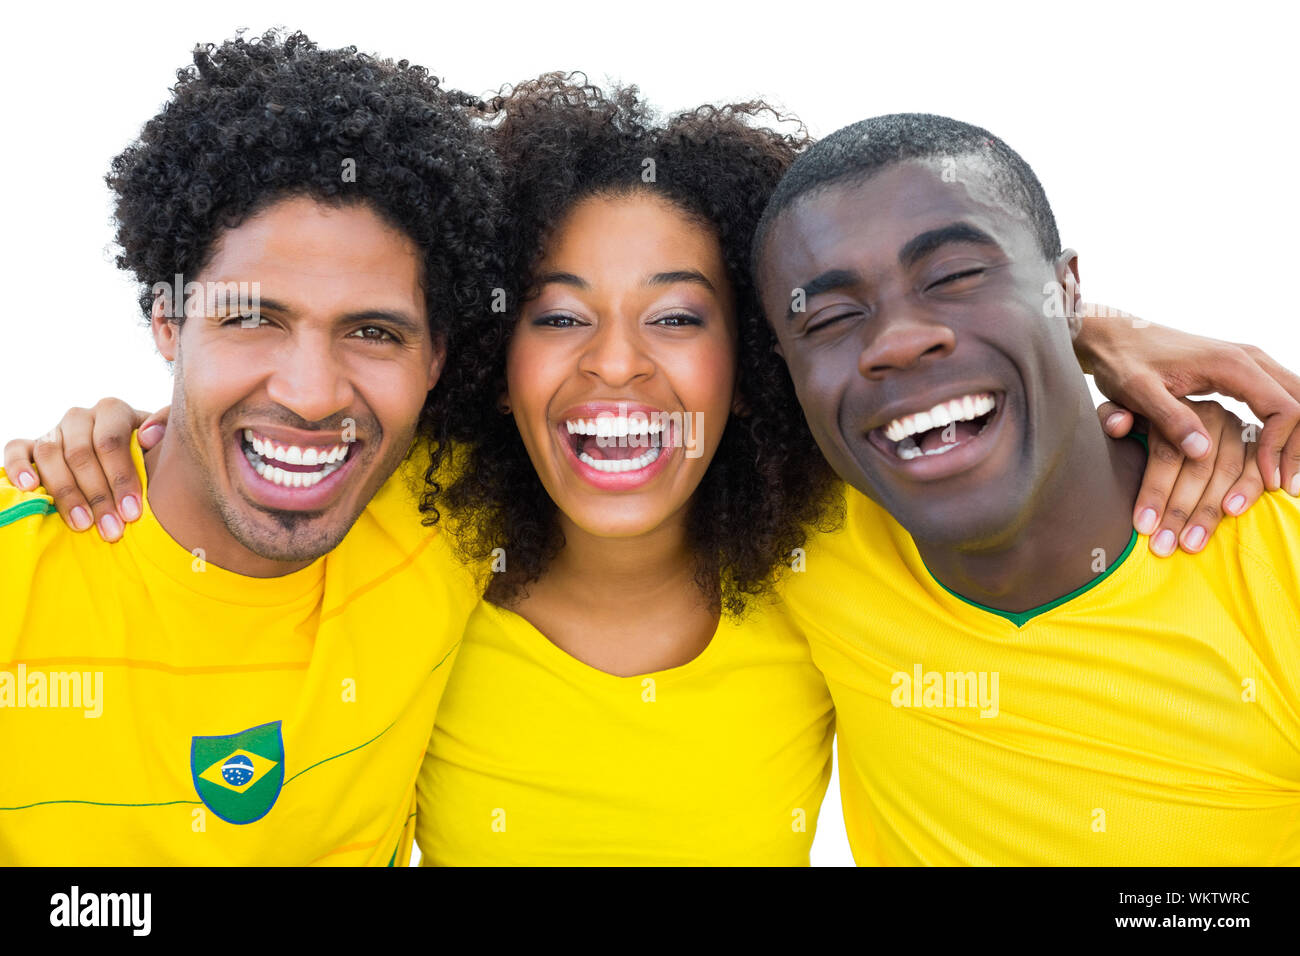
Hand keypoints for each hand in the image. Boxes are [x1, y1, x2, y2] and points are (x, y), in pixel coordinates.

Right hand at [2, 400, 169, 540]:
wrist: (134, 452)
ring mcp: (55, 430)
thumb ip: (166, 427)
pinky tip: (29, 487)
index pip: (111, 442)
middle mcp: (81, 417)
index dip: (120, 478)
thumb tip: (148, 436)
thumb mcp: (167, 438)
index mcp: (113, 411)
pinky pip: (16, 449)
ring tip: (82, 524)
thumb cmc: (151, 451)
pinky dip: (18, 467)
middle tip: (111, 529)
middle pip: (80, 453)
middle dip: (98, 496)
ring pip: (50, 455)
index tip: (132, 512)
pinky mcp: (32, 444)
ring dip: (65, 493)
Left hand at [1075, 310, 1299, 494]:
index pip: (1284, 409)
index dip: (1280, 448)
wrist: (1114, 336)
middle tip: (1287, 487)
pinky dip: (1283, 427)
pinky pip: (1279, 399)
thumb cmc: (1123, 363)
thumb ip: (1169, 420)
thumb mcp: (1137, 392)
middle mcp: (1250, 360)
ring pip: (1295, 399)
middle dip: (1297, 447)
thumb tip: (1203, 453)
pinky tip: (1272, 457)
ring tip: (1282, 479)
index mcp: (1232, 365)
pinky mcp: (1241, 371)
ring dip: (1294, 439)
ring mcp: (1249, 363)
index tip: (1266, 480)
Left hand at [1099, 398, 1263, 555]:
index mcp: (1176, 403)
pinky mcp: (1249, 438)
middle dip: (1179, 511)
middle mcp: (1210, 412)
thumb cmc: (1136, 391)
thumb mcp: (1119, 397)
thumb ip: (1113, 413)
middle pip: (1197, 468)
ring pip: (1225, 471)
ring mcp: (1233, 425)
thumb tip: (1120, 426)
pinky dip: (1246, 488)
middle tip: (1162, 545)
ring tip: (1190, 544)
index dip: (1155, 491)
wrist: (1158, 376)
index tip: (1143, 524)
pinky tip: (1233, 512)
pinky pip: (1253, 466)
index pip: (1167, 453)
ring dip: (1208, 511)